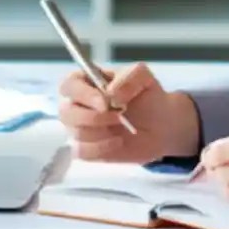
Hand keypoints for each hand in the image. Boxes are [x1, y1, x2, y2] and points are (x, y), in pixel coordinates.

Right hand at [57, 62, 199, 163]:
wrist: (162, 124)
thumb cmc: (147, 97)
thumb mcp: (144, 77)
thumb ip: (129, 76)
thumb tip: (111, 92)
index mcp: (86, 82)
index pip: (68, 85)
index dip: (83, 94)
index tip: (105, 102)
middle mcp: (78, 105)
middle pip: (66, 112)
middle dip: (92, 117)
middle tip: (118, 117)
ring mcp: (80, 128)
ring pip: (75, 133)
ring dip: (101, 133)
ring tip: (122, 127)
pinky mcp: (87, 149)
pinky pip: (81, 152)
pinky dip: (100, 149)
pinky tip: (118, 142)